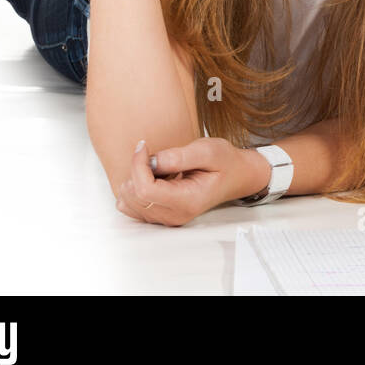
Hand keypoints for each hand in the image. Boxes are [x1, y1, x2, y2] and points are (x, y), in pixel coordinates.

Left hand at [115, 138, 260, 226]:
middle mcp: (175, 215)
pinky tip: (151, 177)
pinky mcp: (160, 217)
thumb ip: (180, 156)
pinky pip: (130, 207)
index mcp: (188, 201)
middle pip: (134, 197)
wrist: (236, 177)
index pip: (145, 190)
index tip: (144, 146)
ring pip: (128, 203)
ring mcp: (167, 219)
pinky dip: (134, 189)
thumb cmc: (225, 162)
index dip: (137, 166)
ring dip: (134, 180)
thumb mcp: (208, 151)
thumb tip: (151, 161)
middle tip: (152, 153)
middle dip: (136, 170)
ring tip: (154, 166)